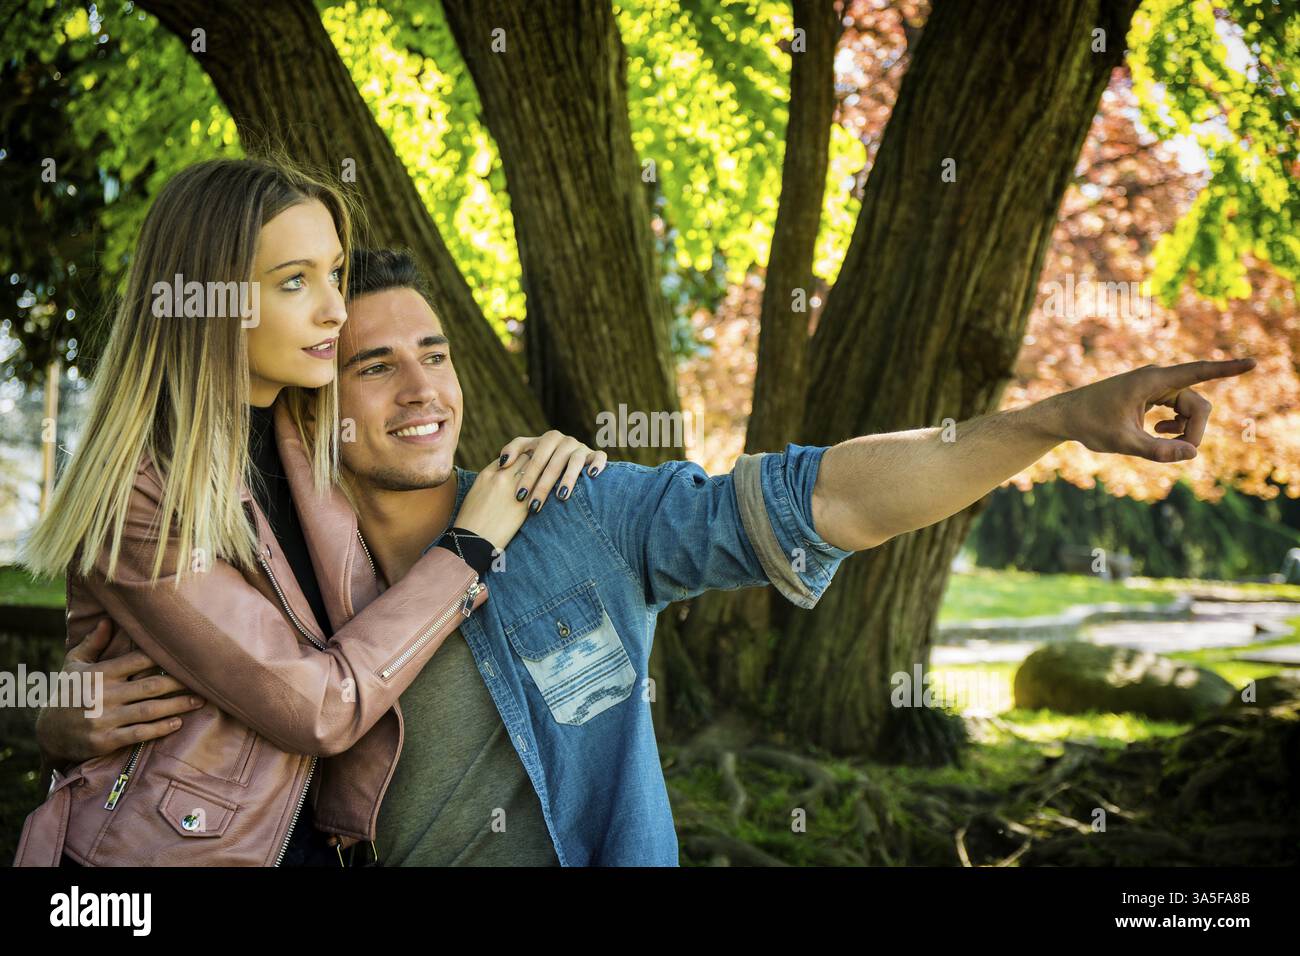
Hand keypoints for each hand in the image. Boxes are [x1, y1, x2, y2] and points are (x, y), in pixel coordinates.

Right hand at [35, 619, 204, 764]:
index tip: (187, 654)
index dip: (163, 657)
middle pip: (150, 685)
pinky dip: (160, 729)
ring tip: (199, 701)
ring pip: (149, 710)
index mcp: (99, 673)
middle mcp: (103, 694)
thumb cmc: (67, 693)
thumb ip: (92, 643)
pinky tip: (177, 723)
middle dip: (180, 682)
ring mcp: (104, 719)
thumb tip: (109, 620)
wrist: (47, 733)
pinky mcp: (105, 740)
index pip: (137, 660)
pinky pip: (138, 733)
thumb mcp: (73, 665)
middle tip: (204, 680)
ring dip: (177, 705)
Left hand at [498, 430, 607, 513]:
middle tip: (535, 505)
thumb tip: (502, 462)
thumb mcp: (527, 453)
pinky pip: (599, 457)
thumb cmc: (542, 462)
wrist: (567, 463)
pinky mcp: (596, 455)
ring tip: (561, 496)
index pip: (536, 456)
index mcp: (548, 439)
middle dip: (543, 484)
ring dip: (568, 478)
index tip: (519, 496)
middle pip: (554, 461)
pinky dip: (596, 464)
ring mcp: (582, 447)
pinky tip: (591, 475)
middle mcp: (566, 441)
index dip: (527, 475)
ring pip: (575, 461)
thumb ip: (513, 452)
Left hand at [1054, 358, 1256, 461]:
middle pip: (1197, 404)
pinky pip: (1178, 409)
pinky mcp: (1151, 394)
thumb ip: (1158, 451)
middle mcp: (1157, 379)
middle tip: (1180, 453)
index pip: (1197, 373)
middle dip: (1194, 430)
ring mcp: (1155, 386)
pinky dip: (1175, 425)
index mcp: (1151, 382)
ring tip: (1158, 440)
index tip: (1252, 364)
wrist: (1065, 415)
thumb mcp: (1123, 442)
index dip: (1226, 370)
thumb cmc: (1090, 425)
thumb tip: (1193, 455)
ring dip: (1183, 430)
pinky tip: (1157, 432)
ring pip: (1189, 408)